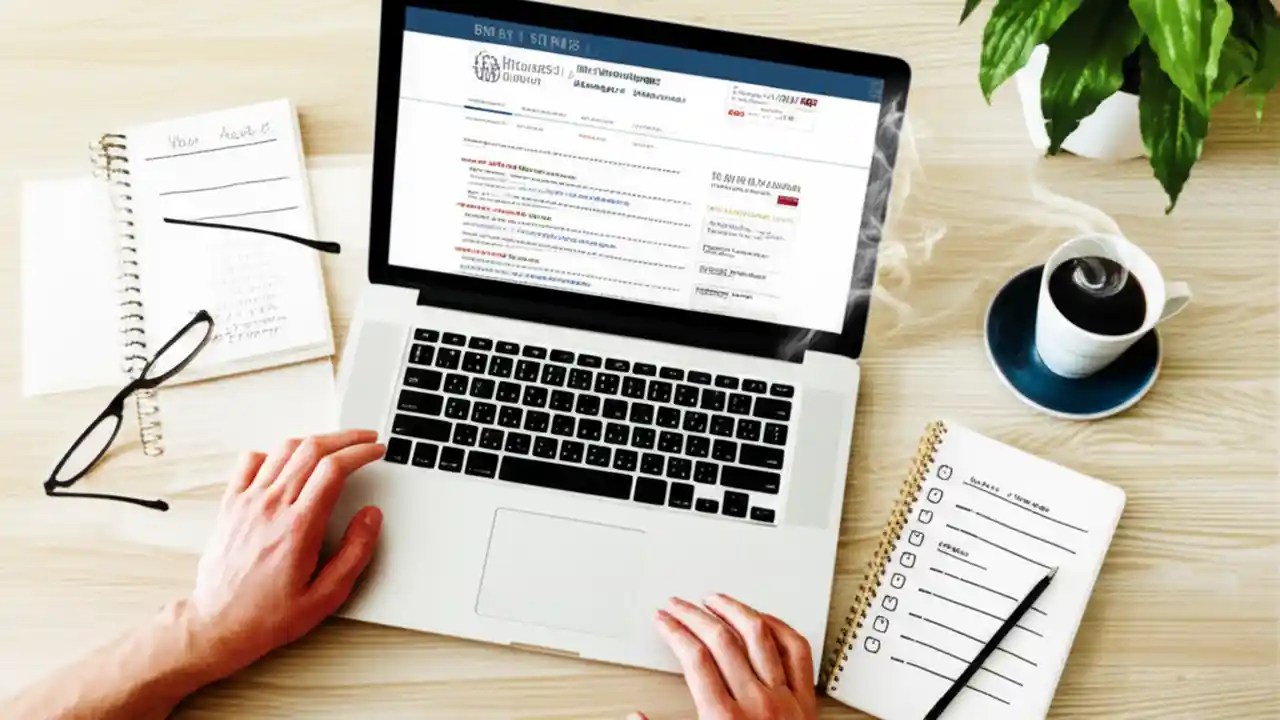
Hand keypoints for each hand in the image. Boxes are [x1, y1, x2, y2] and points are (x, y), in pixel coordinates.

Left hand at [187, 429, 384, 676]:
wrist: (217, 625)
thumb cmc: (268, 615)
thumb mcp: (326, 596)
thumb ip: (355, 553)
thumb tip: (371, 517)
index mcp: (298, 527)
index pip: (334, 469)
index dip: (361, 453)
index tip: (375, 451)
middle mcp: (271, 507)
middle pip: (312, 449)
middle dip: (345, 438)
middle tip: (364, 440)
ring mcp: (247, 502)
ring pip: (284, 449)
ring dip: (314, 440)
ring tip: (334, 445)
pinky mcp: (231, 504)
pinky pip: (250, 461)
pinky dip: (274, 452)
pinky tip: (287, 461)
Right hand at [634, 595, 818, 719]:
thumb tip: (636, 718)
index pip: (694, 657)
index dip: (674, 631)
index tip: (663, 621)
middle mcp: (756, 703)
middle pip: (721, 640)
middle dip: (694, 616)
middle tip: (678, 605)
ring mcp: (785, 699)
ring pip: (759, 635)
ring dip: (735, 610)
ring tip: (715, 600)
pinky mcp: (807, 702)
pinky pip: (796, 651)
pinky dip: (779, 628)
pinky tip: (763, 620)